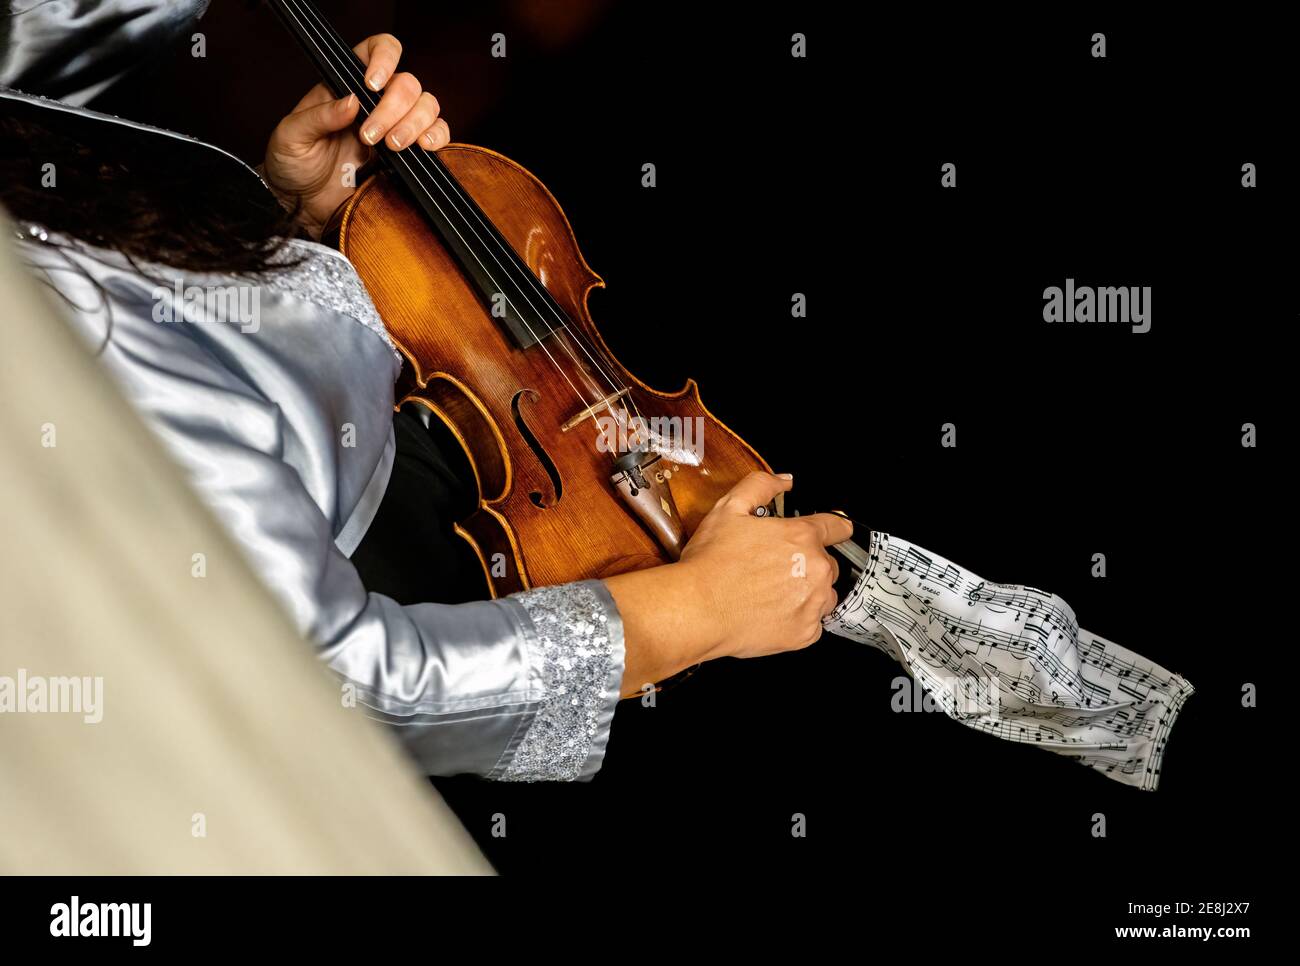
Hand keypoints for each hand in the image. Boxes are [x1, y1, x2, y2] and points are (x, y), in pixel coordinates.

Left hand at [262, 34, 449, 238]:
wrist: (303, 204)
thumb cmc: (292, 165)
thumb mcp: (292, 135)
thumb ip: (319, 116)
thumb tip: (352, 101)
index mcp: (347, 84)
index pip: (377, 50)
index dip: (384, 58)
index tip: (372, 84)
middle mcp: (375, 101)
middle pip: (407, 83)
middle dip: (393, 109)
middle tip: (369, 137)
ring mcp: (395, 126)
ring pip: (426, 106)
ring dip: (413, 125)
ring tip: (391, 147)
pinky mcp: (408, 153)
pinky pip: (437, 135)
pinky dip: (436, 138)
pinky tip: (421, 148)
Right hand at [604, 472, 852, 694]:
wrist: (697, 609)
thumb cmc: (711, 562)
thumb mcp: (729, 508)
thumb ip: (761, 486)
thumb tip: (784, 481)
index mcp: (801, 536)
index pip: (836, 527)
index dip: (836, 527)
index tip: (837, 531)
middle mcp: (815, 570)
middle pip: (828, 564)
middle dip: (809, 564)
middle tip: (776, 570)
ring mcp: (812, 604)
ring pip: (824, 596)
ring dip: (807, 593)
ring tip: (773, 595)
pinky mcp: (804, 634)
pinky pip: (813, 625)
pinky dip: (798, 621)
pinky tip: (772, 615)